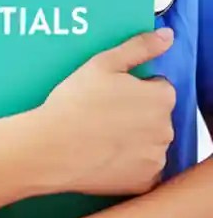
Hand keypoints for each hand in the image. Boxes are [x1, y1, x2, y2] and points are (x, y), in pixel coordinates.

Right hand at [37, 28, 175, 196]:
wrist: (51, 147)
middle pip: (156, 116)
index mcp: (160, 98)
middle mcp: (166, 128)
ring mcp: (156, 157)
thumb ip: (139, 47)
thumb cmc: (74, 103)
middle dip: (135, 114)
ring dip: (133, 139)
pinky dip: (128, 164)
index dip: (132, 89)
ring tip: (99, 134)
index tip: (109, 94)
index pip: (158, 88)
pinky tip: (104, 155)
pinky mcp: (144, 181)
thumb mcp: (102, 64)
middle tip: (101, 113)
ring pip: (149, 142)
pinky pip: (142, 169)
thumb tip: (166, 36)